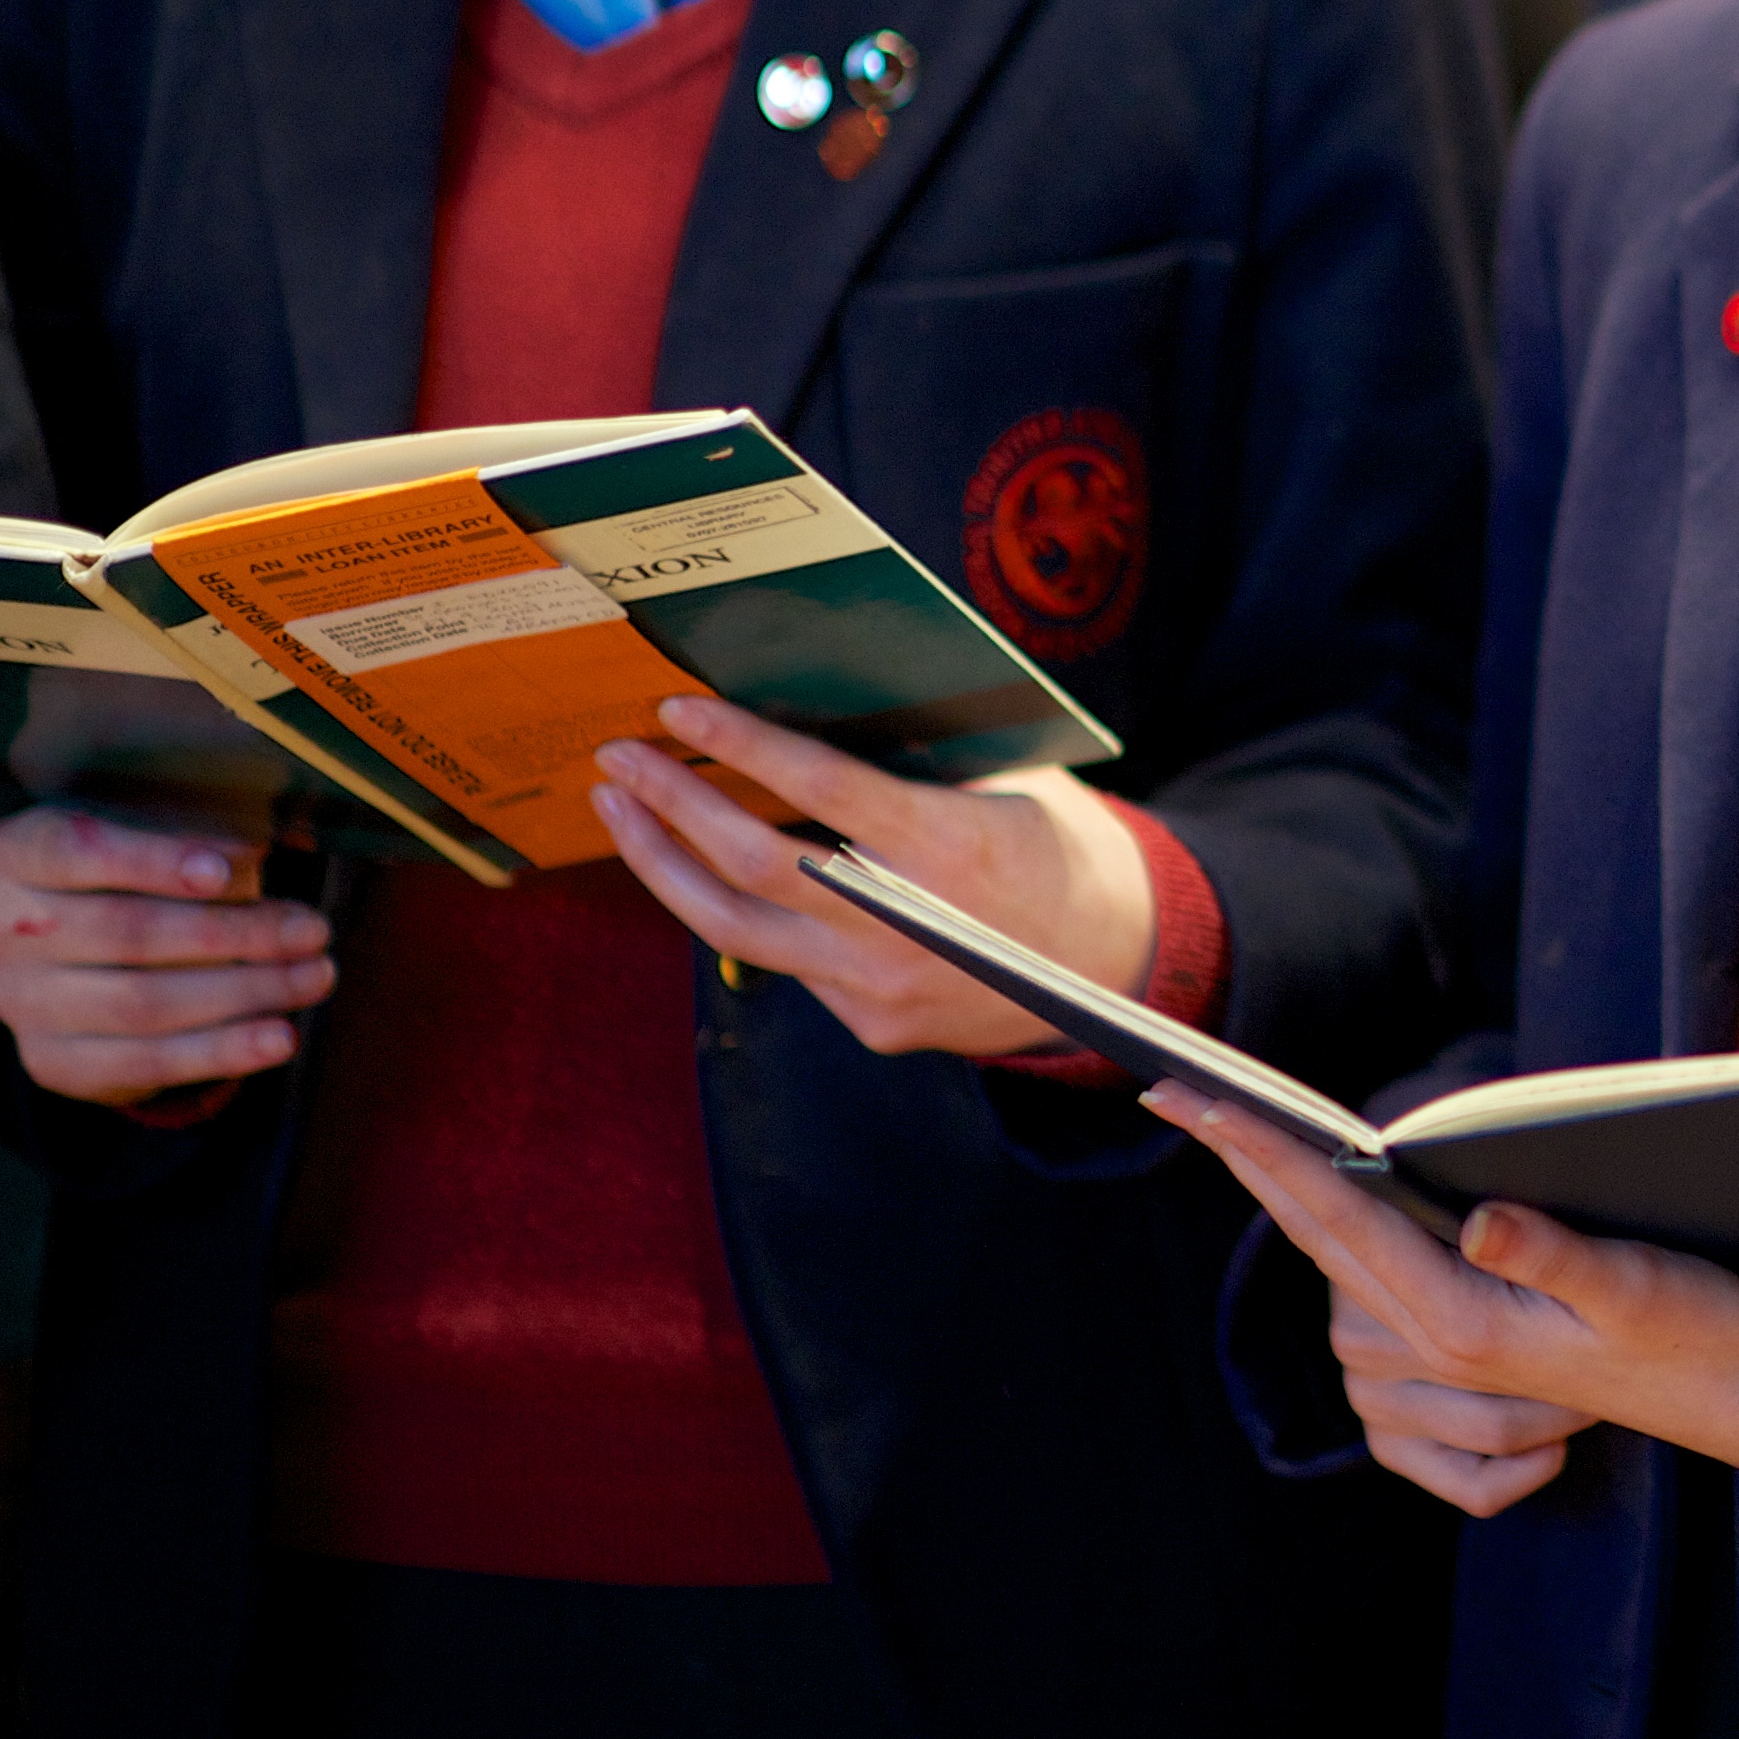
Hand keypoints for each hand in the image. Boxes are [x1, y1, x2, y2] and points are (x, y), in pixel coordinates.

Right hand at [0, 808, 332, 1106]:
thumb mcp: (163, 835)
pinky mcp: (50, 1060)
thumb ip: (198, 837)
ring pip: (141, 1003)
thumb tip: (252, 852)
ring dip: (244, 993)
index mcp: (22, 852)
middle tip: (314, 931)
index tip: (226, 872)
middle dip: (235, 934)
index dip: (151, 861)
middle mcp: (3, 926)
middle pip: (127, 932)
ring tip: (315, 977)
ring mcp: (19, 1000)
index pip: (77, 850)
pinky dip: (221, 1052)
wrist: (98, 955)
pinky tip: (279, 1037)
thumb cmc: (145, 873)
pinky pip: (142, 1065)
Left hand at [592, 695, 1155, 1055]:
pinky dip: (746, 915)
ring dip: (667, 867)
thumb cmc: (1062, 853)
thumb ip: (919, 771)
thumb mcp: (1011, 787)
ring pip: (739, 931)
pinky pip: (791, 965)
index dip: (742, 748)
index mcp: (948, 847)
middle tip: (618, 761)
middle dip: (671, 807)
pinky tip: (713, 876)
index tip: (676, 713)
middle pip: (752, 865)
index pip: (820, 789)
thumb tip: (814, 722)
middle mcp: (905, 923)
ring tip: (621, 814)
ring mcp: (882, 986)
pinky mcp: (875, 1025)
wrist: (1120, 967)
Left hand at [1163, 1085, 1738, 1502]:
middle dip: (1253, 1169)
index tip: (1195, 1104)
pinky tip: (1382, 1261)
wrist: (1734, 1394)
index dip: (1264, 1157)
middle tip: (1181, 1097)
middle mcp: (1435, 1353)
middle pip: (1317, 1243)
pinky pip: (1370, 1349)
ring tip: (1344, 1172)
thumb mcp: (1636, 1281)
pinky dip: (1361, 1290)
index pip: (1339, 1219)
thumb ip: (1553, 1254)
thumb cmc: (1693, 1325)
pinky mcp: (1451, 1402)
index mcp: (1464, 1321)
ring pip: (1339, 1291)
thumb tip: (1476, 1222)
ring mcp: (1436, 1382)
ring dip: (1331, 1231)